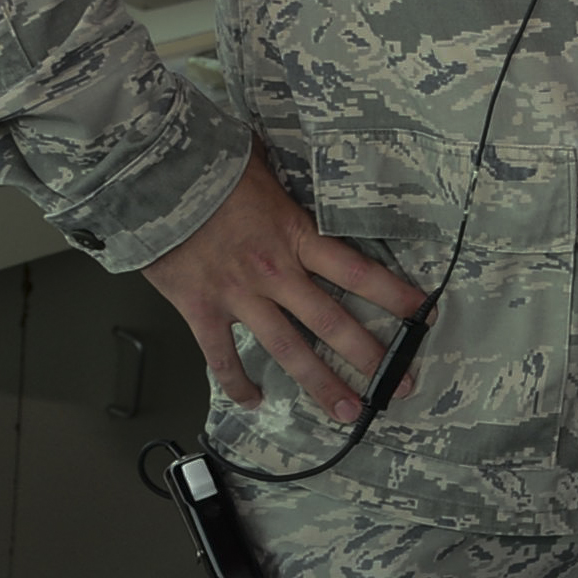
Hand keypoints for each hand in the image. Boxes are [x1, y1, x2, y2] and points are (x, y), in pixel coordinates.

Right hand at [144, 143, 425, 422]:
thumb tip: (315, 166)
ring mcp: (239, 295)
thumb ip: (292, 188)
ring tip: (348, 411)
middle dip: (370, 357)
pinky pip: (223, 358)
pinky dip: (238, 383)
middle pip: (333, 322)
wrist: (154, 179)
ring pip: (289, 350)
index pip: (358, 271)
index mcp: (296, 236)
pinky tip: (254, 401)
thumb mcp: (266, 168)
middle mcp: (275, 272)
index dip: (394, 295)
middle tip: (398, 385)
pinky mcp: (202, 310)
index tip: (423, 314)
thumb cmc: (210, 166)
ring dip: (321, 384)